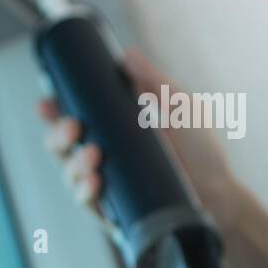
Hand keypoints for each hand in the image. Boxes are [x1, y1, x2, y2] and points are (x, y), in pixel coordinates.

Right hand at [36, 45, 237, 228]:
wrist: (221, 192)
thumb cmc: (201, 150)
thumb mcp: (180, 107)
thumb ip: (155, 81)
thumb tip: (127, 55)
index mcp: (113, 130)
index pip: (72, 119)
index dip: (53, 112)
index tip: (46, 103)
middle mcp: (104, 158)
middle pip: (61, 147)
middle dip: (57, 136)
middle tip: (73, 127)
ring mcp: (107, 186)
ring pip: (69, 175)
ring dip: (72, 164)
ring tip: (92, 155)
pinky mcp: (115, 212)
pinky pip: (88, 205)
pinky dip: (84, 192)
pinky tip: (94, 183)